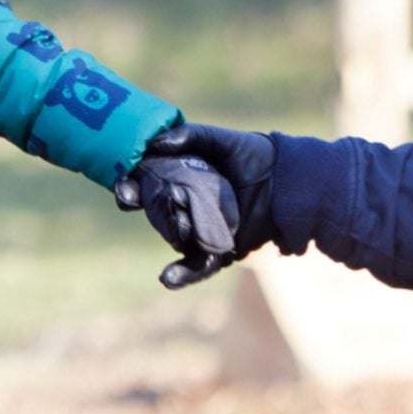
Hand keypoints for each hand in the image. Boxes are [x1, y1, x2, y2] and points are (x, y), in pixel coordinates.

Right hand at [112, 121, 278, 289]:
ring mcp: (197, 230)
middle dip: (140, 203)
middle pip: (153, 209)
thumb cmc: (253, 157)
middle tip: (130, 197)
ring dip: (166, 232)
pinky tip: (166, 278)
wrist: (288, 184)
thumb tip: (154, 143)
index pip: (144, 183)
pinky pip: (196, 267)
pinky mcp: (216, 252)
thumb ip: (191, 135)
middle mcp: (181, 206)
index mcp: (176, 178)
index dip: (129, 185)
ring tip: (168, 228)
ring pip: (172, 235)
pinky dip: (181, 274)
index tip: (124, 183)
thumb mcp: (223, 140)